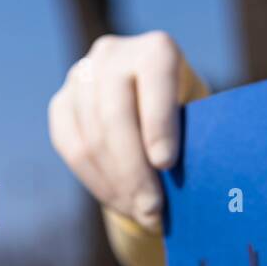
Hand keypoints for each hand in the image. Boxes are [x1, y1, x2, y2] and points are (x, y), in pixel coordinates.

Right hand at [48, 31, 184, 230]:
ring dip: (118, 186)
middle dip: (135, 172)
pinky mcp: (61, 104)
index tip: (166, 164)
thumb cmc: (194, 119)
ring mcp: (81, 78)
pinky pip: (72, 150)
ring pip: (91, 139)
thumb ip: (198, 138)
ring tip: (145, 216)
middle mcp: (114, 55)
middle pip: (115, 116)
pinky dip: (98, 183)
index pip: (155, 79)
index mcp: (157, 50)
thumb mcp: (205, 119)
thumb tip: (198, 187)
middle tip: (154, 211)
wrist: (159, 107)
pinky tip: (122, 204)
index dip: (159, 122)